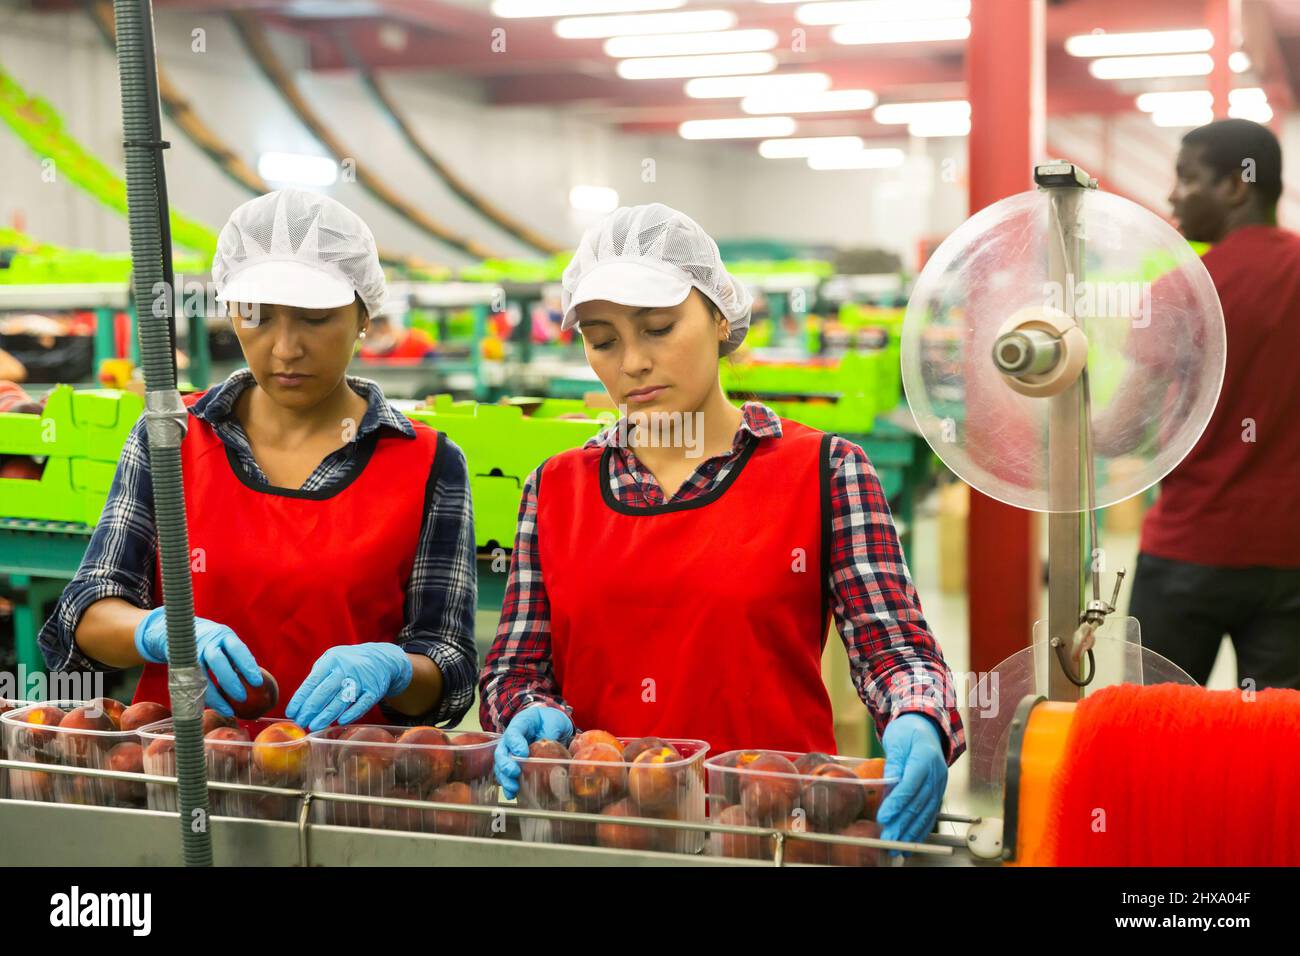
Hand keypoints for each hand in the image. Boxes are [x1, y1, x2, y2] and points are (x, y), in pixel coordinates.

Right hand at [133, 606, 261, 717]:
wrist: (180, 632)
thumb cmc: (215, 643)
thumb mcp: (226, 644)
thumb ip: (238, 659)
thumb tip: (259, 685)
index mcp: (224, 635)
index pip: (238, 649)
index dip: (248, 666)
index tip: (258, 683)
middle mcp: (207, 643)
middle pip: (217, 661)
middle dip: (230, 681)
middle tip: (243, 698)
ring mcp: (191, 653)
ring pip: (201, 676)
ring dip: (215, 696)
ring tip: (228, 710)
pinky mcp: (179, 666)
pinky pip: (190, 684)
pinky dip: (202, 698)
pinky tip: (213, 709)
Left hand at [286, 643, 412, 731]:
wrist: (381, 659)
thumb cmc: (349, 662)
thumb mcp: (332, 658)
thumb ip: (317, 674)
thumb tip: (301, 699)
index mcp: (332, 660)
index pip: (312, 682)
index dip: (300, 699)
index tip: (291, 713)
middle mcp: (347, 669)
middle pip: (324, 692)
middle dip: (310, 710)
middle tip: (300, 723)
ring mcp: (362, 680)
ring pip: (341, 701)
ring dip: (326, 716)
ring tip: (314, 726)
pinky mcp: (375, 690)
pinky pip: (362, 705)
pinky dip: (351, 714)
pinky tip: (339, 722)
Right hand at [494, 705, 572, 799]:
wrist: (550, 723)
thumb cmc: (551, 721)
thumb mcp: (554, 722)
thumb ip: (551, 734)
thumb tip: (550, 749)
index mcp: (520, 724)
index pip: (513, 733)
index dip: (515, 744)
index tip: (523, 753)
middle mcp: (510, 739)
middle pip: (501, 751)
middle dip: (505, 764)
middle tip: (514, 772)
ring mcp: (510, 752)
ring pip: (500, 766)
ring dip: (505, 779)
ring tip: (513, 788)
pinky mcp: (514, 764)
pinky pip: (507, 775)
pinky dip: (508, 786)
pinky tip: (512, 794)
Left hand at [876, 713, 947, 851]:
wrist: (926, 727)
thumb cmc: (908, 731)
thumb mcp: (896, 740)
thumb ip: (894, 763)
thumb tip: (889, 783)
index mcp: (925, 756)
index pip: (911, 783)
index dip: (897, 802)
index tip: (884, 816)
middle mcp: (936, 773)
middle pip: (919, 802)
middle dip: (902, 823)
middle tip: (888, 839)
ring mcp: (939, 783)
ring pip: (926, 811)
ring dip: (911, 831)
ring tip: (898, 846)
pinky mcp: (937, 791)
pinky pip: (930, 812)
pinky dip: (921, 828)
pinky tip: (911, 839)